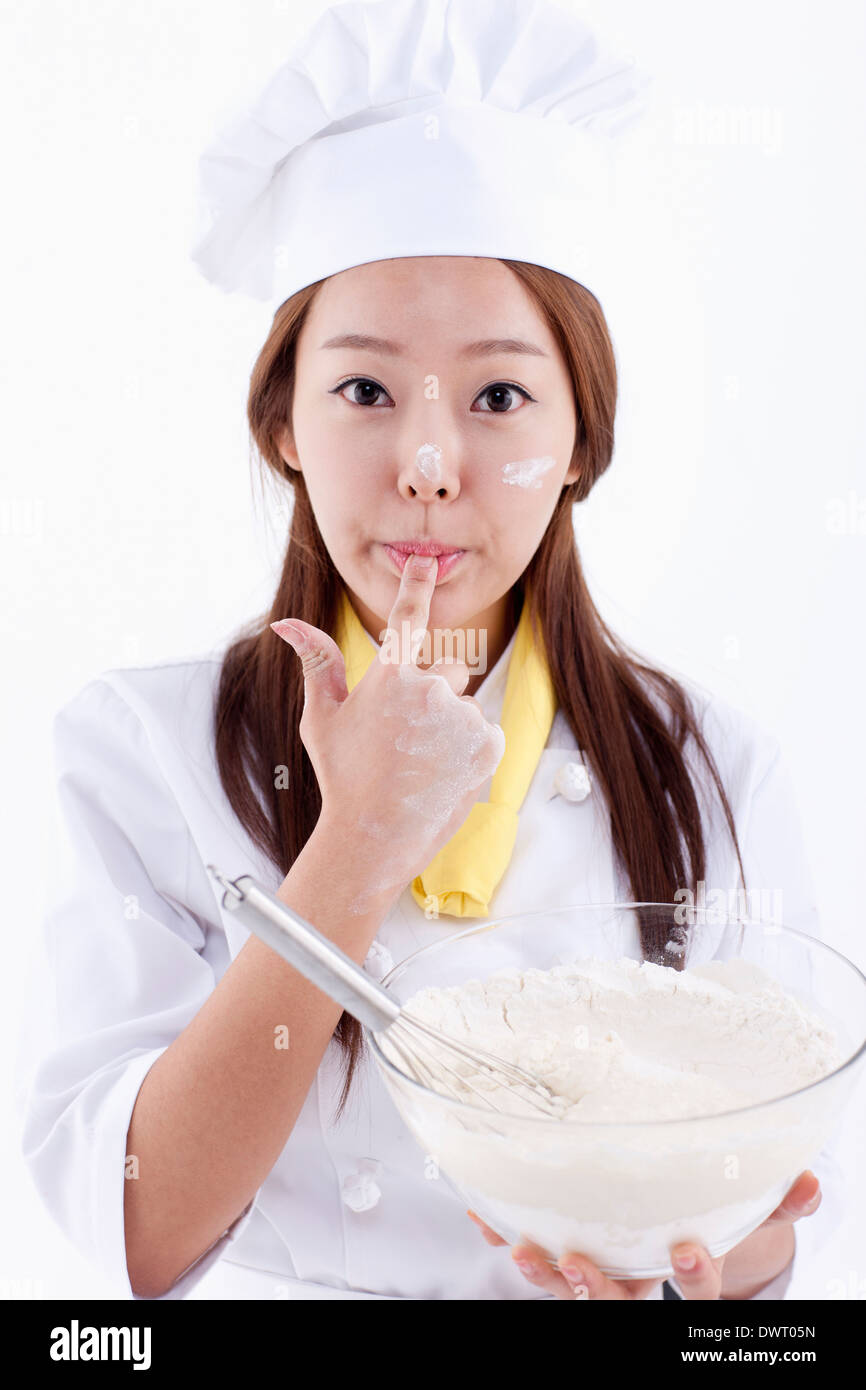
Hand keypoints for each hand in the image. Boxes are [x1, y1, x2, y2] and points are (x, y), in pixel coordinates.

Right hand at [271, 553, 504, 896]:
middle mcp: (429, 688)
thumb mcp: (321, 718)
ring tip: (422, 763)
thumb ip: (316, 662)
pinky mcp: (488, 744)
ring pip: (466, 707)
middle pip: (448, 672)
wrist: (375, 836)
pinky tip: (443, 773)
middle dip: (435, 696)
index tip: (426, 562)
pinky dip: (471, 751)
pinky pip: (486, 732)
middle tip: (406, 738)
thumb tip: (285, 623)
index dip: (417, 586)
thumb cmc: (343, 777)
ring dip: (452, 727)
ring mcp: (462, 717)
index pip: (408, 617)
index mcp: (389, 676)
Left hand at [467, 1169, 820, 1299]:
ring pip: (574, 1287)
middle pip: (620, 1301)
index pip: (698, 1287)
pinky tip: (485, 1216)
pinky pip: (539, 1253)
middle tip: (576, 1263)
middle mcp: (643, 1277)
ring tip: (519, 1248)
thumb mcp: (753, 1205)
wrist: (688, 1220)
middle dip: (596, 1290)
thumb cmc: (720, 1211)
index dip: (693, 1275)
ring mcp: (605, 1269)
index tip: (687, 1249)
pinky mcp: (571, 1251)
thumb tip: (809, 1181)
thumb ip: (781, 1197)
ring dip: (544, 1273)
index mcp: (692, 1266)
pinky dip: (509, 1235)